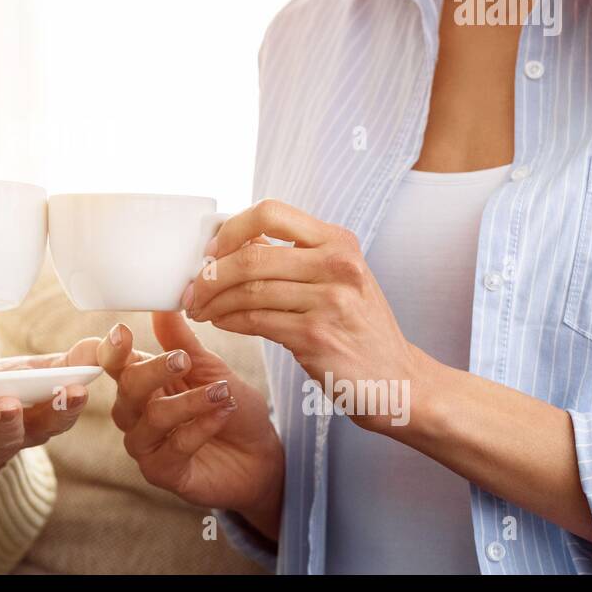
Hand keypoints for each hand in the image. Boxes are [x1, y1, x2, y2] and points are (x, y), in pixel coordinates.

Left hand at [0, 331, 107, 494]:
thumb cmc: (8, 391)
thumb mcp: (39, 373)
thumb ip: (69, 361)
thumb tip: (103, 344)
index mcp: (33, 423)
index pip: (54, 419)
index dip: (65, 408)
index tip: (73, 390)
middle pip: (7, 436)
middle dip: (7, 421)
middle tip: (6, 403)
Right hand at [99, 314, 281, 533]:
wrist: (260, 453)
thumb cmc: (229, 405)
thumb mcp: (210, 367)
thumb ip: (182, 341)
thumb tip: (162, 306)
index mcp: (141, 382)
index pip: (113, 364)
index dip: (110, 350)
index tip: (122, 332)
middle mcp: (134, 414)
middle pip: (127, 388)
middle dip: (154, 371)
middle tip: (183, 359)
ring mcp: (145, 445)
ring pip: (152, 418)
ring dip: (189, 401)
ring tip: (221, 391)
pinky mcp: (162, 473)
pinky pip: (175, 447)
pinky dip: (201, 427)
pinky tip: (223, 413)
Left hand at [183, 198, 428, 432]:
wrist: (397, 379)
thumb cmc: (356, 325)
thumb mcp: (337, 277)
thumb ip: (292, 256)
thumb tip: (232, 240)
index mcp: (338, 240)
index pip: (271, 212)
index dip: (231, 228)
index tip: (212, 251)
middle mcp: (338, 264)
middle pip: (251, 255)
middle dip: (211, 274)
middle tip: (194, 289)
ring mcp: (330, 301)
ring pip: (248, 291)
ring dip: (213, 301)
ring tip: (200, 309)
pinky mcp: (316, 337)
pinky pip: (255, 321)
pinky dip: (228, 321)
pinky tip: (220, 323)